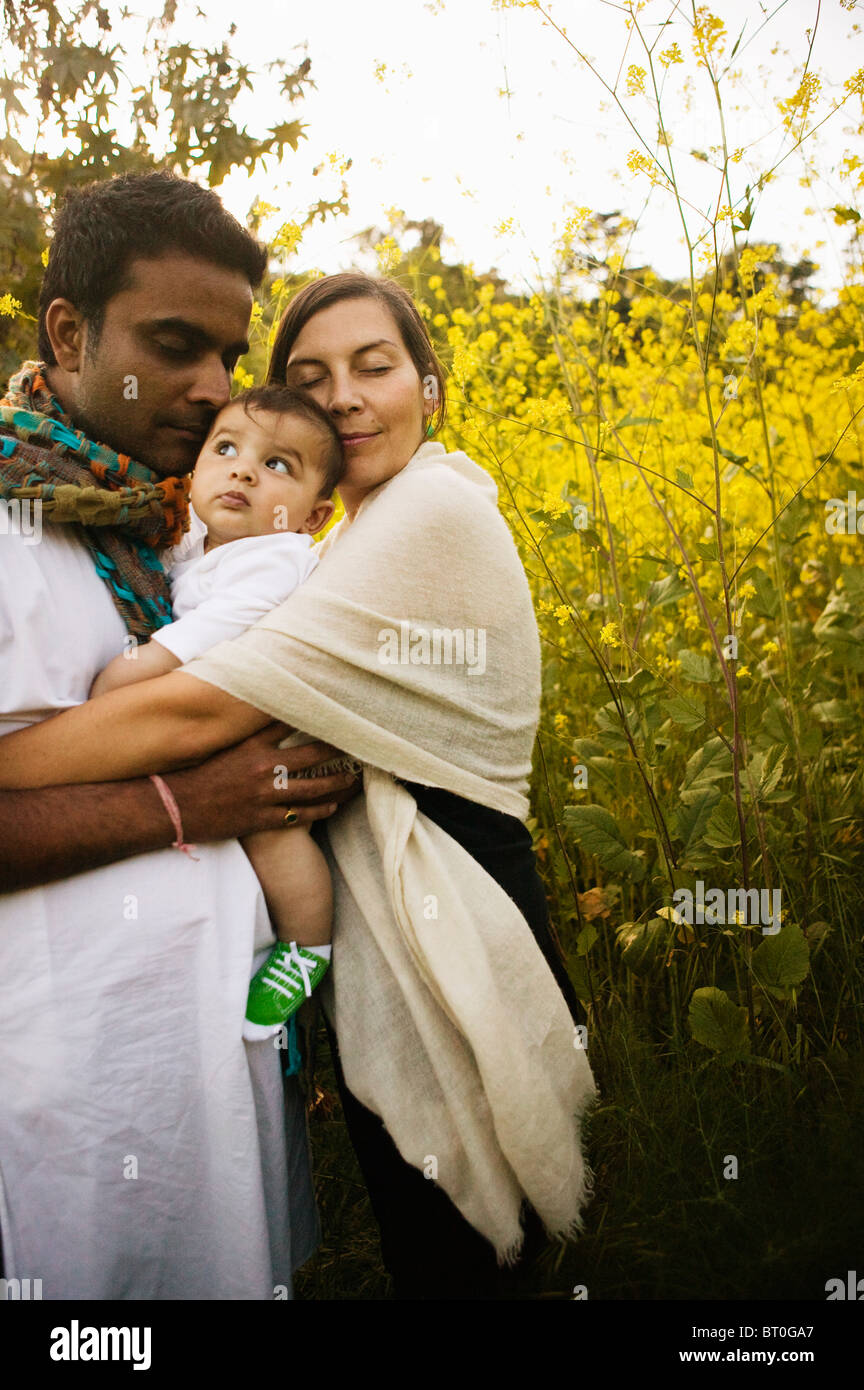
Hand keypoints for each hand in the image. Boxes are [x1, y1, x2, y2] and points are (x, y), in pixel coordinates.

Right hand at [165, 723, 360, 840]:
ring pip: (313, 789)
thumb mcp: (216, 742)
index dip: (316, 715)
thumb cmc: (192, 772)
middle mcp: (261, 768)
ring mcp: (264, 795)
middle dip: (339, 751)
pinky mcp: (262, 820)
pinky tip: (333, 807)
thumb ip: (241, 727)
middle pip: (312, 756)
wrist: (172, 807)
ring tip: (355, 780)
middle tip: (361, 746)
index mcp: (250, 744)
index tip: (338, 709)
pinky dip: (320, 811)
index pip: (290, 722)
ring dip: (338, 784)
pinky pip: (300, 816)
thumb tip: (258, 703)